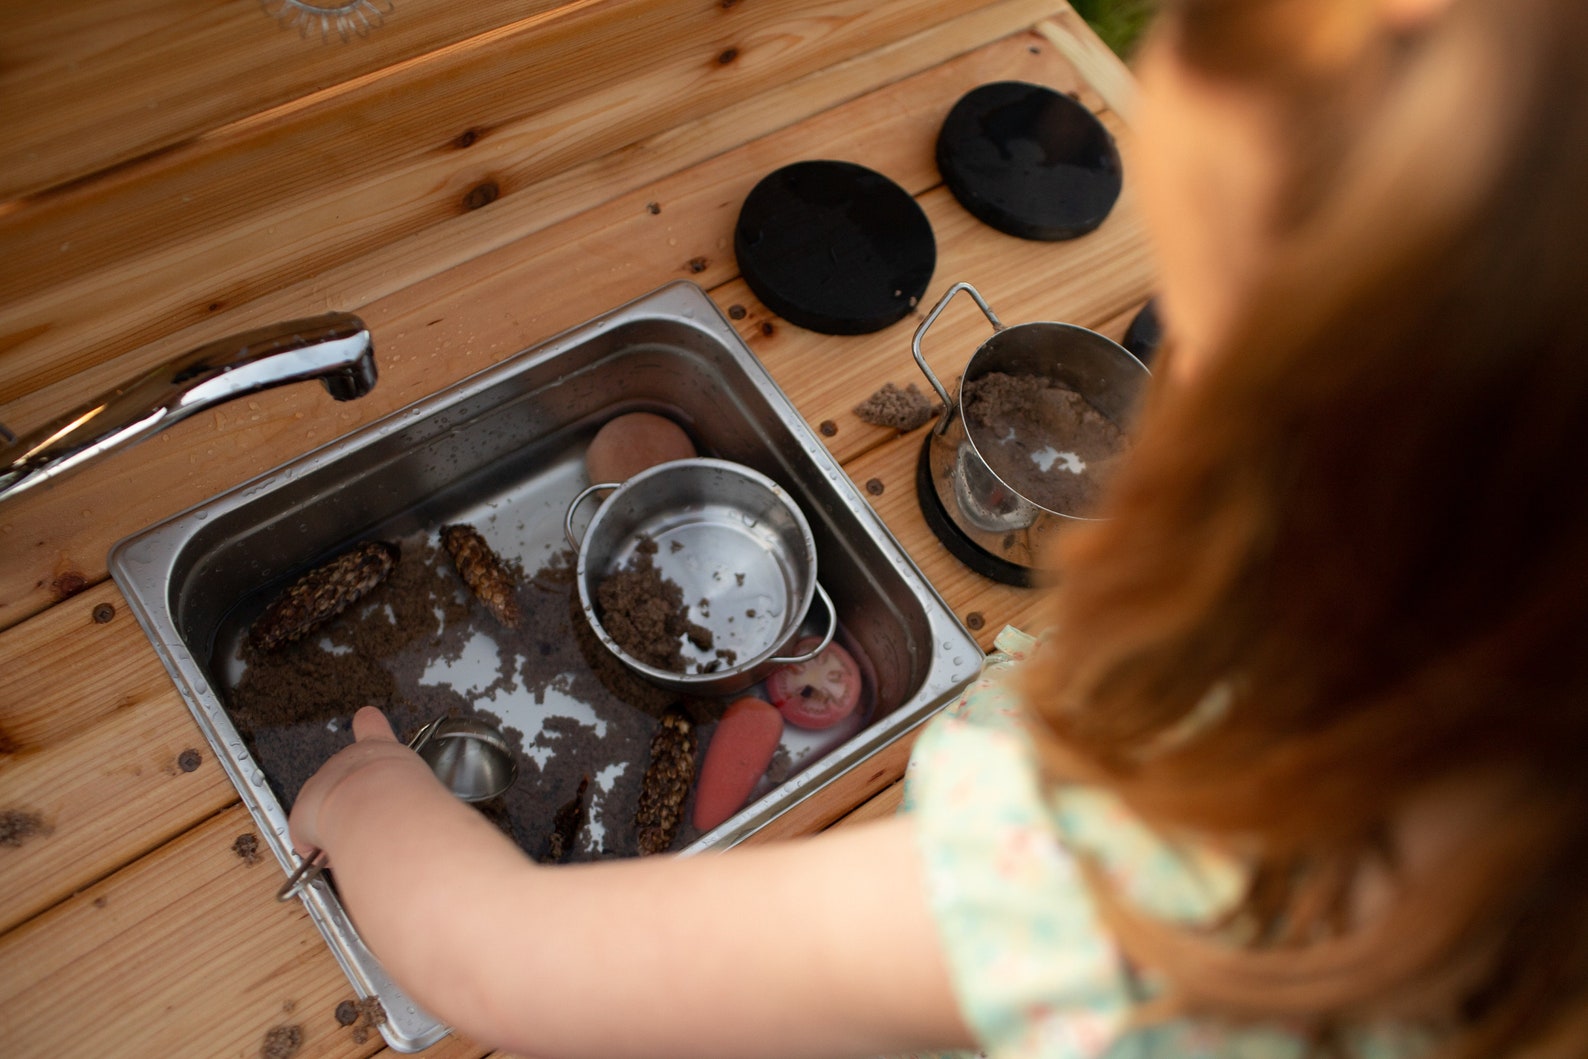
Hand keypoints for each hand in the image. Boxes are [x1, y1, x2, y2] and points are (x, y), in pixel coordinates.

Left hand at [288, 705, 434, 858]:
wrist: (376, 807)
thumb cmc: (405, 793)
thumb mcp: (422, 787)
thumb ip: (417, 792)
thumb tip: (427, 815)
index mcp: (380, 748)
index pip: (372, 726)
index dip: (369, 723)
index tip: (366, 716)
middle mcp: (348, 758)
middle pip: (344, 773)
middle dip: (353, 795)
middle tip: (372, 817)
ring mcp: (322, 781)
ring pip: (325, 805)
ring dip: (336, 821)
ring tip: (356, 838)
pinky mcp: (303, 811)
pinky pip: (306, 834)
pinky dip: (316, 846)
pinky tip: (328, 855)